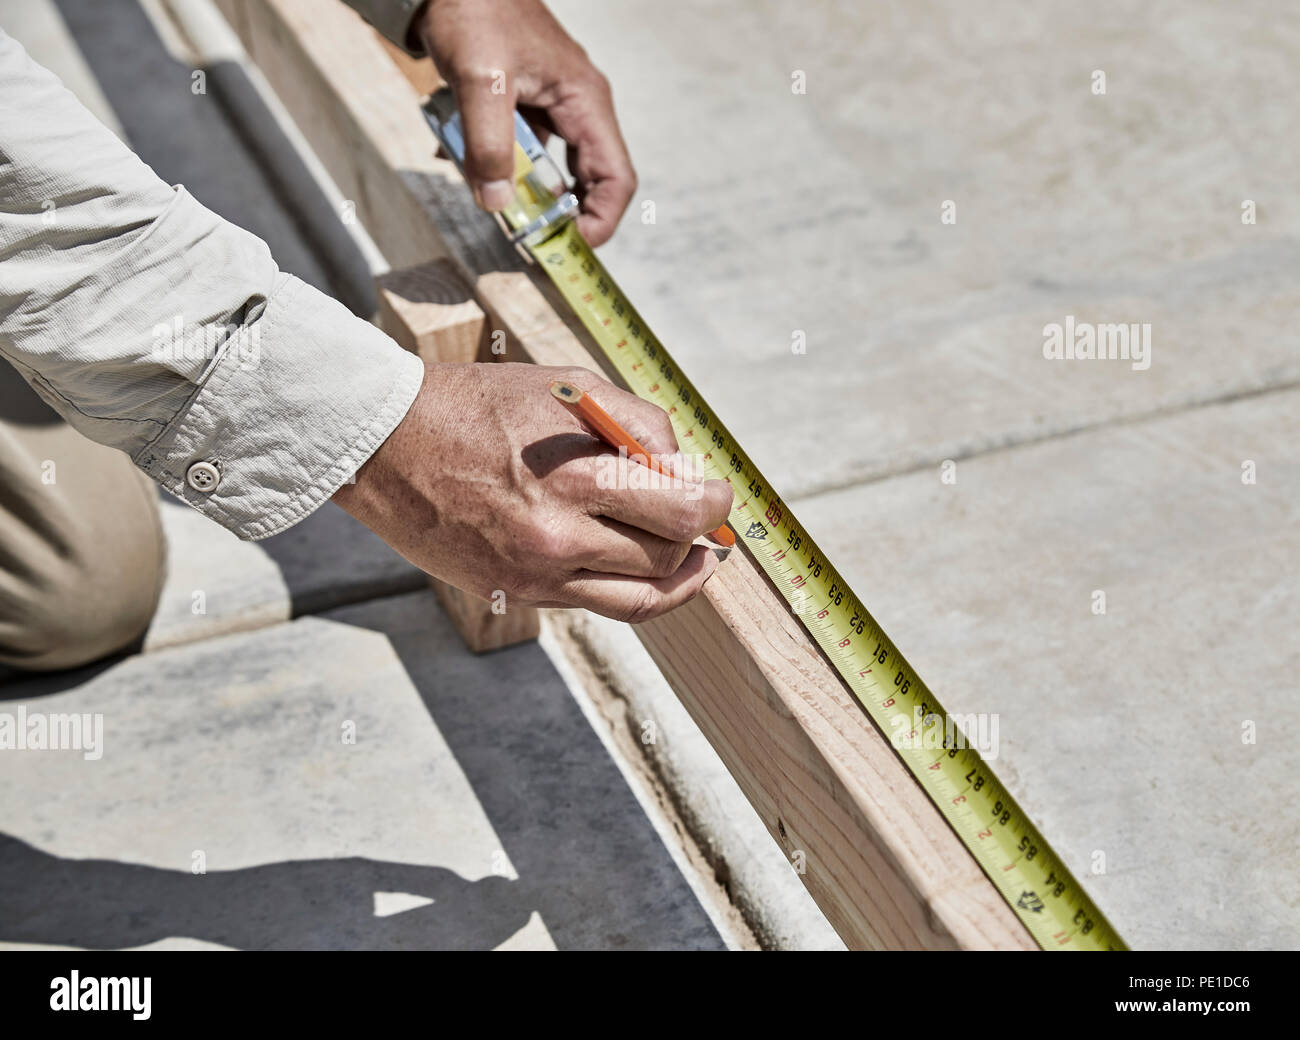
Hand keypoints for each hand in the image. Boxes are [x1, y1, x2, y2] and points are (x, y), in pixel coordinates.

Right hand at [333, 362, 732, 621]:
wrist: (384, 445)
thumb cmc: (477, 404)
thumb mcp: (566, 387)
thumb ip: (637, 424)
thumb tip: (682, 466)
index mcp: (572, 477)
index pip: (677, 511)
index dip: (713, 505)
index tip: (719, 494)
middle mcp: (555, 538)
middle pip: (664, 557)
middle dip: (696, 535)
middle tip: (705, 517)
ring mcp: (533, 574)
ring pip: (638, 597)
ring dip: (675, 575)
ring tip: (690, 555)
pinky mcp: (514, 592)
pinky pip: (594, 603)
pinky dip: (627, 585)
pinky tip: (636, 561)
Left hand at [416, 0, 635, 245]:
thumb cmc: (474, 10)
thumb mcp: (479, 82)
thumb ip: (488, 146)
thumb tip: (497, 203)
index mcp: (585, 100)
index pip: (616, 176)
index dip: (601, 219)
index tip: (568, 245)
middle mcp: (578, 106)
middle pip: (590, 179)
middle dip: (561, 212)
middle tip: (530, 236)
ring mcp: (553, 104)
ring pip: (553, 167)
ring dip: (523, 187)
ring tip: (489, 193)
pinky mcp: (527, 102)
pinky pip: (523, 147)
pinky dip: (499, 162)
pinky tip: (464, 159)